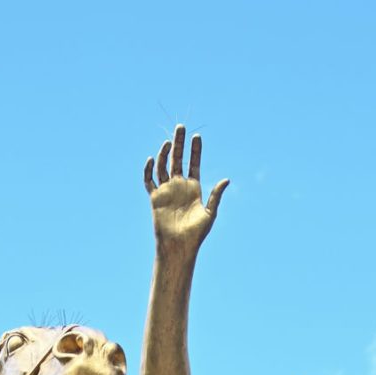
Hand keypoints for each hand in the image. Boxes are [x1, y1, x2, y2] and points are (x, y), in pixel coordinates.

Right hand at [144, 124, 228, 258]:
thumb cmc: (196, 234)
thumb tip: (227, 179)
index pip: (194, 163)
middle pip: (178, 159)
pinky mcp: (155, 197)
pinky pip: (148, 180)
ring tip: (169, 142)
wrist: (179, 246)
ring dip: (165, 153)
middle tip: (181, 127)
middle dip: (179, 143)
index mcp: (193, 188)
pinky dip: (148, 169)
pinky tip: (151, 158)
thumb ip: (216, 195)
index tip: (197, 137)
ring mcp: (166, 190)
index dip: (195, 150)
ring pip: (163, 166)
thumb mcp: (210, 213)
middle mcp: (179, 186)